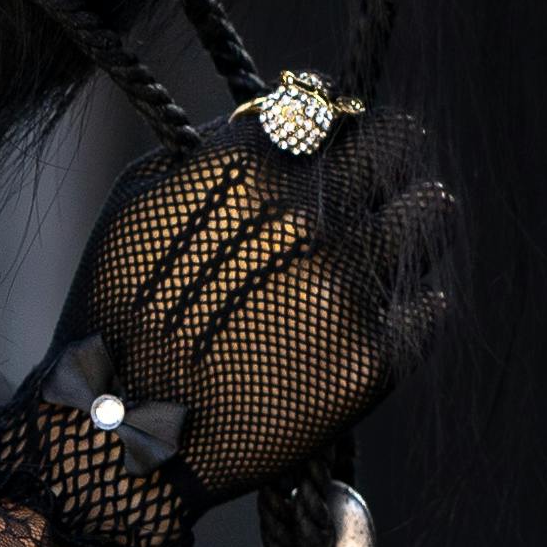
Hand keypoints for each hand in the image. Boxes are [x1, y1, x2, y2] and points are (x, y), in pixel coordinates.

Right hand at [0, 103, 454, 546]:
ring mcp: (349, 289)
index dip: (334, 121)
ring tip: (387, 238)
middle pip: (397, 142)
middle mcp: (310, 219)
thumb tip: (280, 113)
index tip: (335, 139)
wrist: (122, 437)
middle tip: (374, 177)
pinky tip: (369, 314)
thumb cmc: (117, 312)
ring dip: (412, 217)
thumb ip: (213, 148)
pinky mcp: (376, 358)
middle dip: (385, 154)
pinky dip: (409, 303)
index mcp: (249, 171)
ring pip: (429, 214)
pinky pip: (429, 303)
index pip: (331, 108)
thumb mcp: (138, 202)